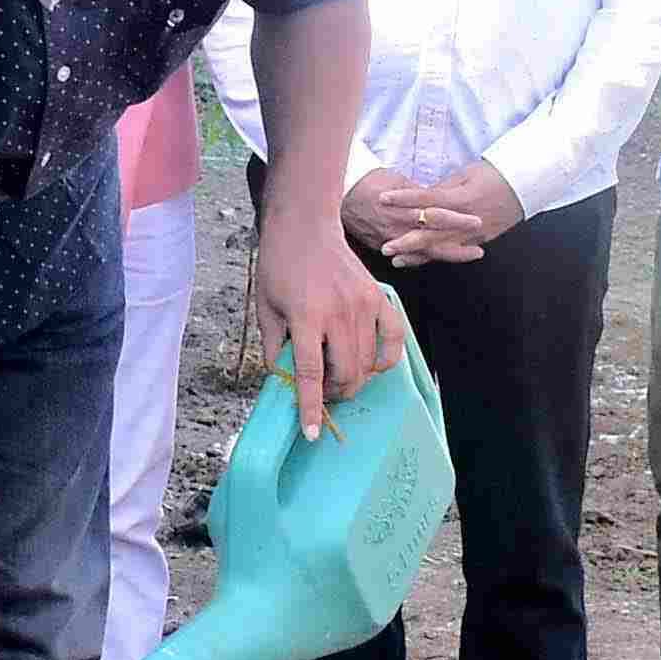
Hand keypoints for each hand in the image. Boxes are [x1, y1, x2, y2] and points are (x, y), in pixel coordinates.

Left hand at [255, 215, 408, 433]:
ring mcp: (364, 304)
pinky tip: (372, 365)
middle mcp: (340, 312)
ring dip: (353, 380)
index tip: (312, 432)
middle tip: (320, 391)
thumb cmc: (280, 266)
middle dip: (333, 394)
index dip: (311, 407)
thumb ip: (275, 349)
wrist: (306, 227)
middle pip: (345, 373)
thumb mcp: (267, 309)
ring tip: (336, 375)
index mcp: (306, 315)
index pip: (310, 373)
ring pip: (367, 363)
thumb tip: (285, 382)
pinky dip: (386, 359)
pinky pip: (393, 339)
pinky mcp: (379, 297)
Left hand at [349, 165, 519, 269]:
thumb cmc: (494, 174)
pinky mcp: (479, 241)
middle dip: (406, 241)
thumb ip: (442, 189)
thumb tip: (420, 198)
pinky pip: (453, 252)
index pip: (426, 199)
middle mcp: (466, 220)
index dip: (403, 199)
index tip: (382, 199)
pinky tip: (419, 261)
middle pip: (431, 233)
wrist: (525, 186)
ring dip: (417, 255)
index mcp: (461, 198)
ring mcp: (473, 234)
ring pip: (441, 248)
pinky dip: (435, 257)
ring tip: (396, 260)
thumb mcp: (466, 175)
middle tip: (384, 246)